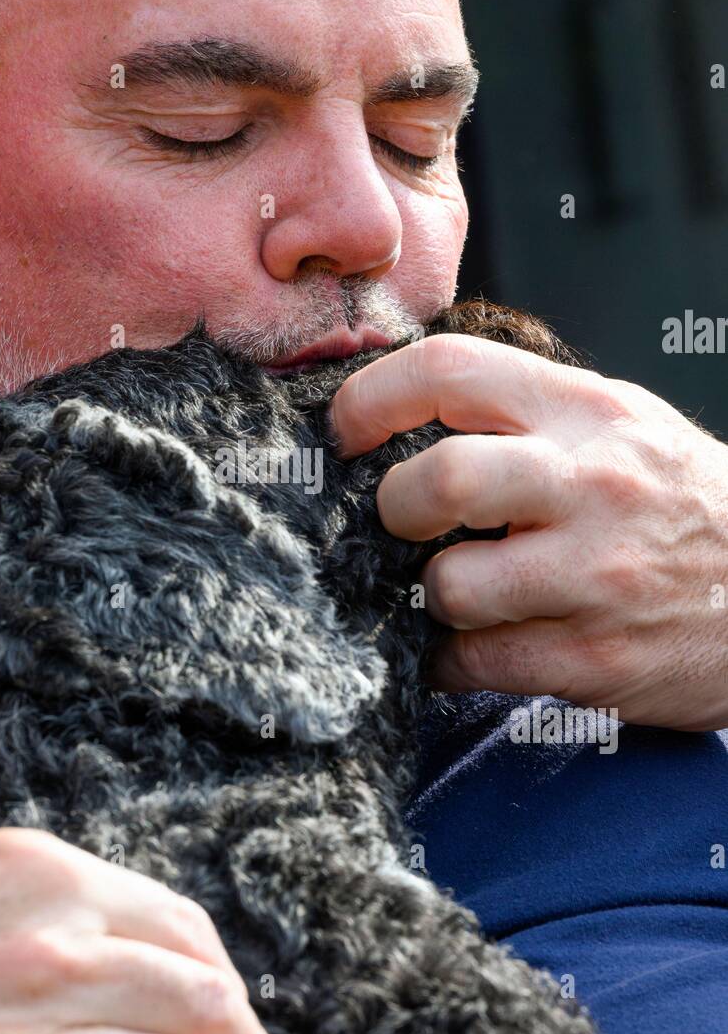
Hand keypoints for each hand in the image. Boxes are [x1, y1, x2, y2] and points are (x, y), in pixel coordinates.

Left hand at [328, 332, 727, 729]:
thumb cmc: (687, 504)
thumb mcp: (624, 424)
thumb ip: (528, 411)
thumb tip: (408, 411)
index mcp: (589, 412)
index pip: (450, 372)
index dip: (372, 396)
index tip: (346, 430)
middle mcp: (591, 485)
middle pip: (437, 480)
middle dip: (393, 507)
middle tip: (403, 520)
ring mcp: (593, 578)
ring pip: (446, 587)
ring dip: (430, 596)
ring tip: (463, 591)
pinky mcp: (591, 660)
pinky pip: (472, 661)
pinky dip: (452, 658)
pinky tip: (478, 643)